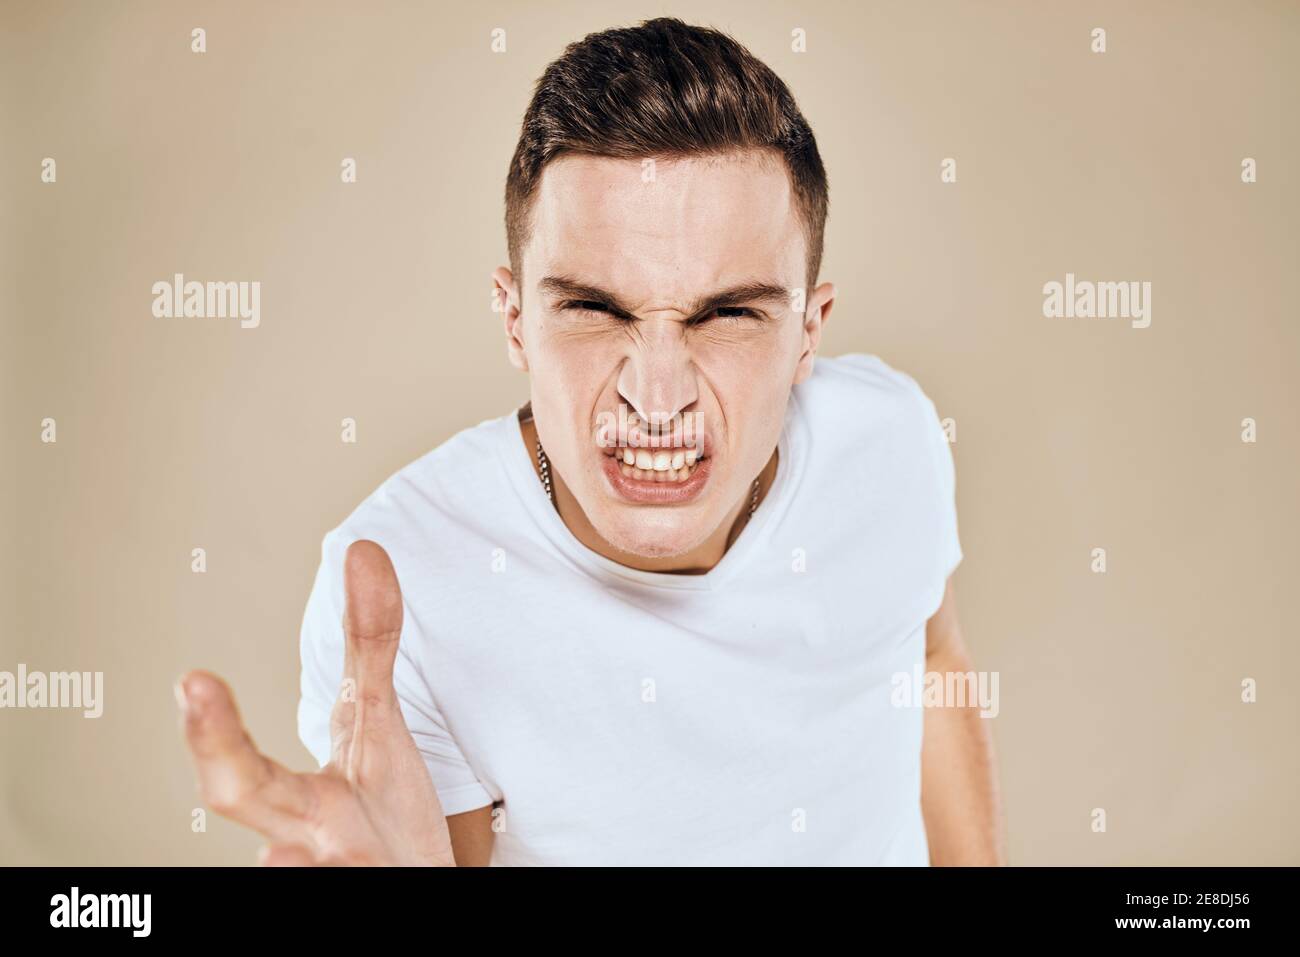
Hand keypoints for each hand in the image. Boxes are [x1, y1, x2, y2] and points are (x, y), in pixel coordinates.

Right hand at [176, 540, 455, 865]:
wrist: (420, 882)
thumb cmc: (383, 812)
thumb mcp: (375, 725)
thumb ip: (369, 645)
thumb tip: (364, 549)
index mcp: (295, 801)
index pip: (241, 769)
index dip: (215, 728)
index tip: (193, 679)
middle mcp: (308, 844)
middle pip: (251, 807)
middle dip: (224, 761)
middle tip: (194, 692)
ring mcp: (348, 872)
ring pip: (313, 873)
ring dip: (296, 868)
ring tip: (279, 855)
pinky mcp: (387, 887)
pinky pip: (369, 888)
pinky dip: (347, 882)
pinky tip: (334, 870)